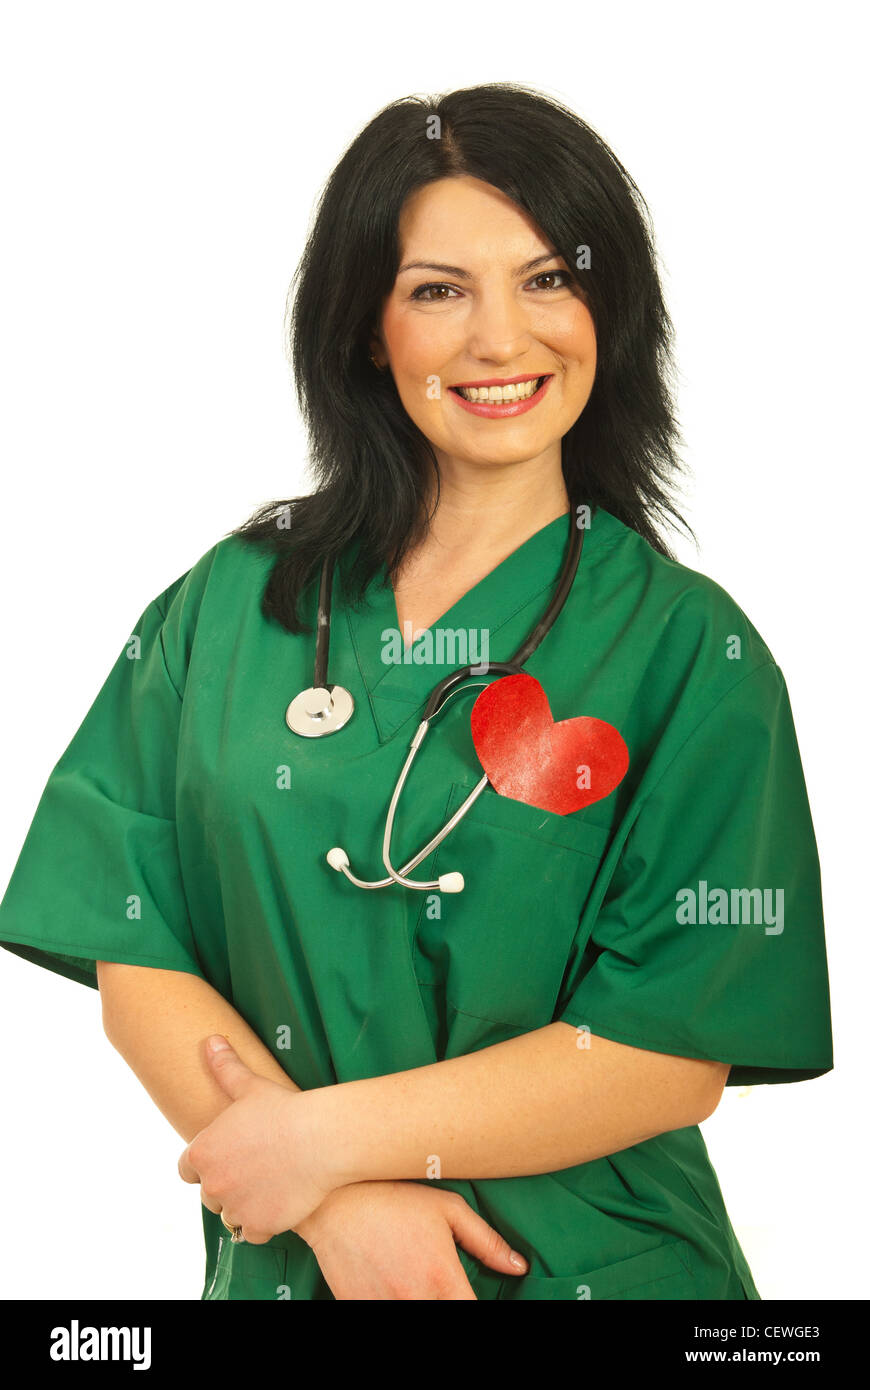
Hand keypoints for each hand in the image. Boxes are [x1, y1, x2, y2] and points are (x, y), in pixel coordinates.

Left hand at [177, 1036, 332, 1242]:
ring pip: (230, 1216)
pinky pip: (253, 1233)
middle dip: (227, 1185)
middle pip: (209, 1194)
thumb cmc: (284, 1109)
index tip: (227, 1158)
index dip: (205, 1163)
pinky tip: (280, 1202)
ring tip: (268, 1186)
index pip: (187, 1169)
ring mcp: (235, 1208)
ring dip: (243, 1206)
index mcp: (202, 1152)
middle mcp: (212, 1184)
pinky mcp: (259, 1226)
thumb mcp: (250, 1086)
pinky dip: (264, 1223)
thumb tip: (211, 1040)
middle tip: (254, 1169)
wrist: (320, 1139)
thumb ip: (225, 1068)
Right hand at [295, 1180, 528, 1299]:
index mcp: (442, 1278)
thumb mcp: (448, 1209)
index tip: (468, 1298)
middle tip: (437, 1287)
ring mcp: (383, 1307)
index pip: (471, 1314)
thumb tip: (519, 1267)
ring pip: (412, 1319)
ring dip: (418, 1303)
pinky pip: (380, 1316)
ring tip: (415, 1284)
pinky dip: (391, 1304)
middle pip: (442, 1318)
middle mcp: (414, 1299)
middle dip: (446, 1303)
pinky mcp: (357, 1309)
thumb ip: (486, 1241)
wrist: (335, 1198)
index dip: (472, 1306)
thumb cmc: (395, 1197)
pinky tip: (392, 1286)